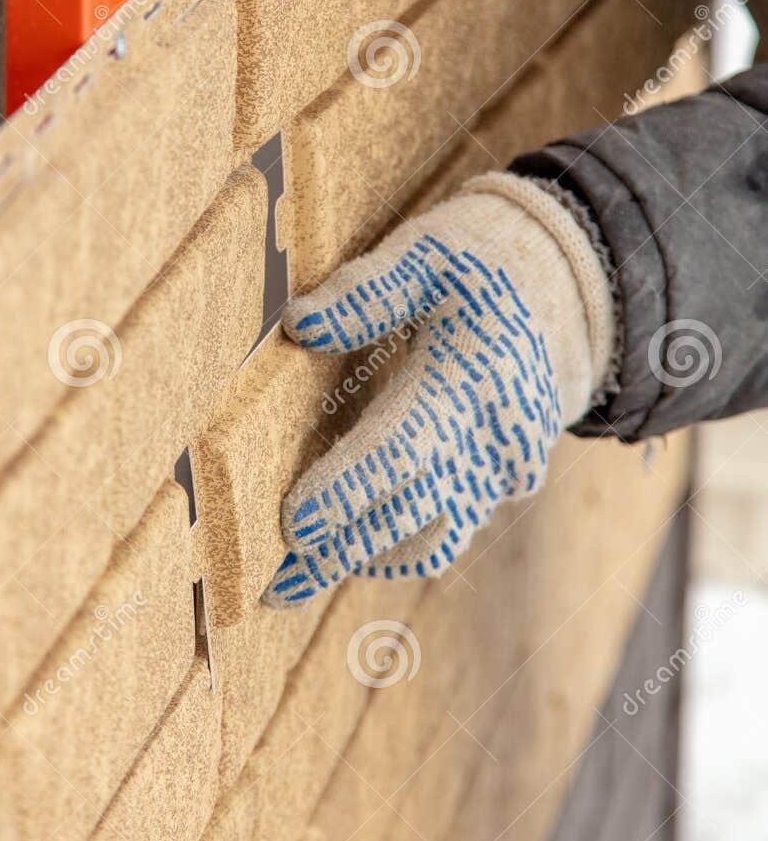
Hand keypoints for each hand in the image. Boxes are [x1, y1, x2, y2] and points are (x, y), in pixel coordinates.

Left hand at [263, 173, 613, 607]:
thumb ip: (363, 292)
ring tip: (294, 584)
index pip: (402, 450)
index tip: (292, 526)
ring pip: (433, 536)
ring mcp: (506, 467)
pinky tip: (347, 551)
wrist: (567, 286)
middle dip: (338, 551)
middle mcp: (494, 437)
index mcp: (470, 377)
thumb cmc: (480, 263)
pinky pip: (451, 526)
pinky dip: (399, 541)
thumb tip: (300, 325)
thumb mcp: (424, 254)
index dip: (347, 492)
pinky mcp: (506, 481)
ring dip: (365, 559)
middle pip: (410, 513)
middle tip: (272, 586)